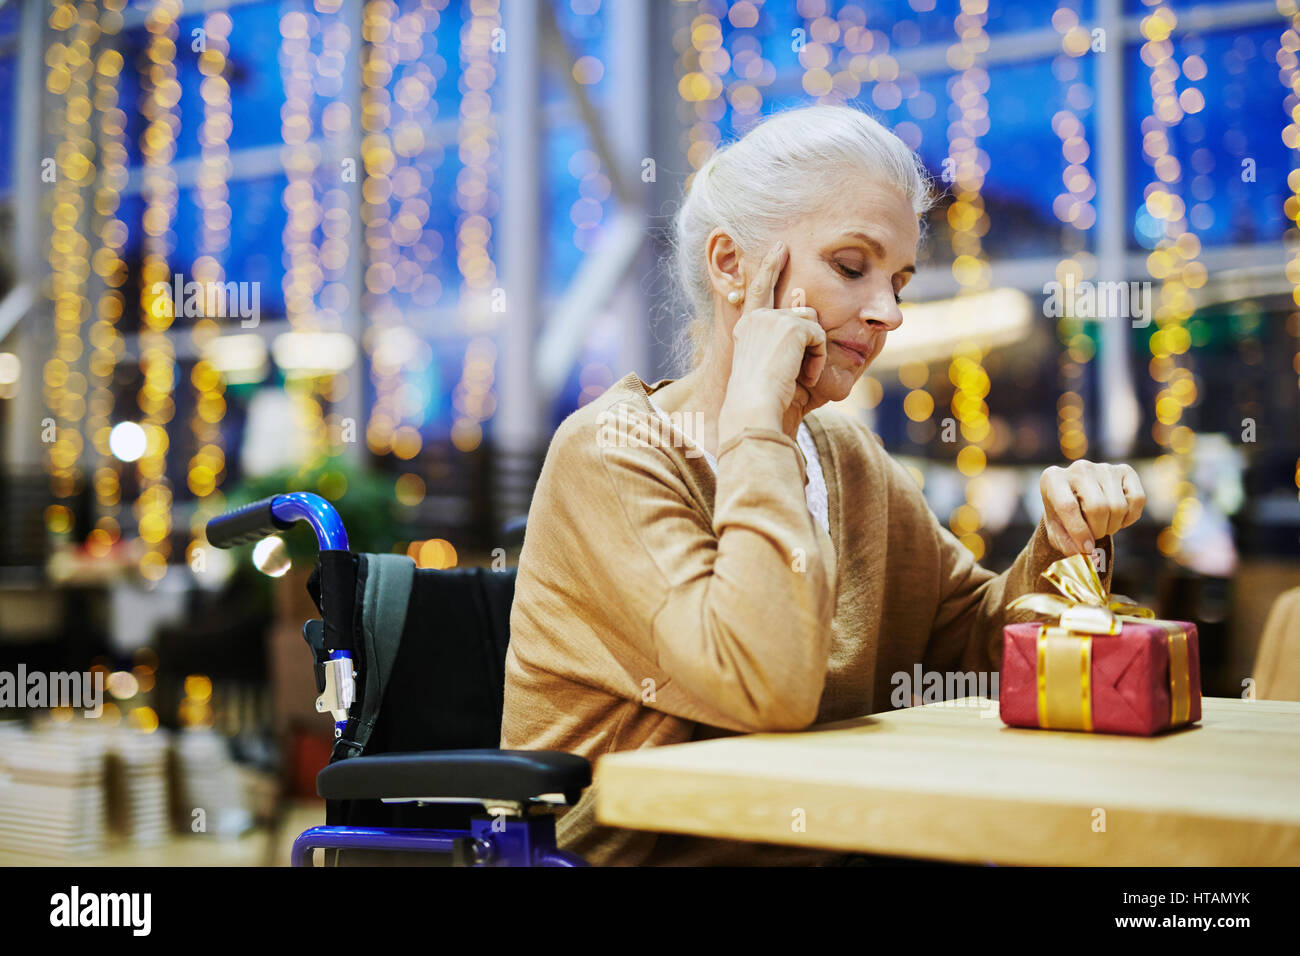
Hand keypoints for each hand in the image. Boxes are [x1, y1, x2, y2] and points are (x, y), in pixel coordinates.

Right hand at [719, 241, 825, 438]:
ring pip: (811, 321)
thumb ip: (788, 336)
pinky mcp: (790, 326)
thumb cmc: (763, 399)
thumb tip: (800, 296)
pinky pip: (819, 335)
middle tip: (782, 248)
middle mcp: (756, 318)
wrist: (754, 407)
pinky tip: (805, 375)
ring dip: (814, 349)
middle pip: (794, 303)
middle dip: (800, 306)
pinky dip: (818, 358)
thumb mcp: (775, 364)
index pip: (758, 291)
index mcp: (747, 328)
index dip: (768, 269)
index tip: (778, 249)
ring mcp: (772, 319)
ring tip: (802, 375)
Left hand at [1039, 460, 1145, 555]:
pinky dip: (1130, 517)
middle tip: (1094, 536)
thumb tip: (1086, 553)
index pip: (1068, 506)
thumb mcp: (1056, 529)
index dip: (1079, 532)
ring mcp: (1104, 467)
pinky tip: (1117, 519)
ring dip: (1113, 526)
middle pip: (1098, 507)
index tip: (1086, 549)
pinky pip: (1137, 499)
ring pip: (1118, 506)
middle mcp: (1079, 468)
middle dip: (1098, 531)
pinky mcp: (1126, 470)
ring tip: (1102, 527)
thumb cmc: (1063, 516)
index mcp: (1052, 478)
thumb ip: (1066, 543)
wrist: (1077, 496)